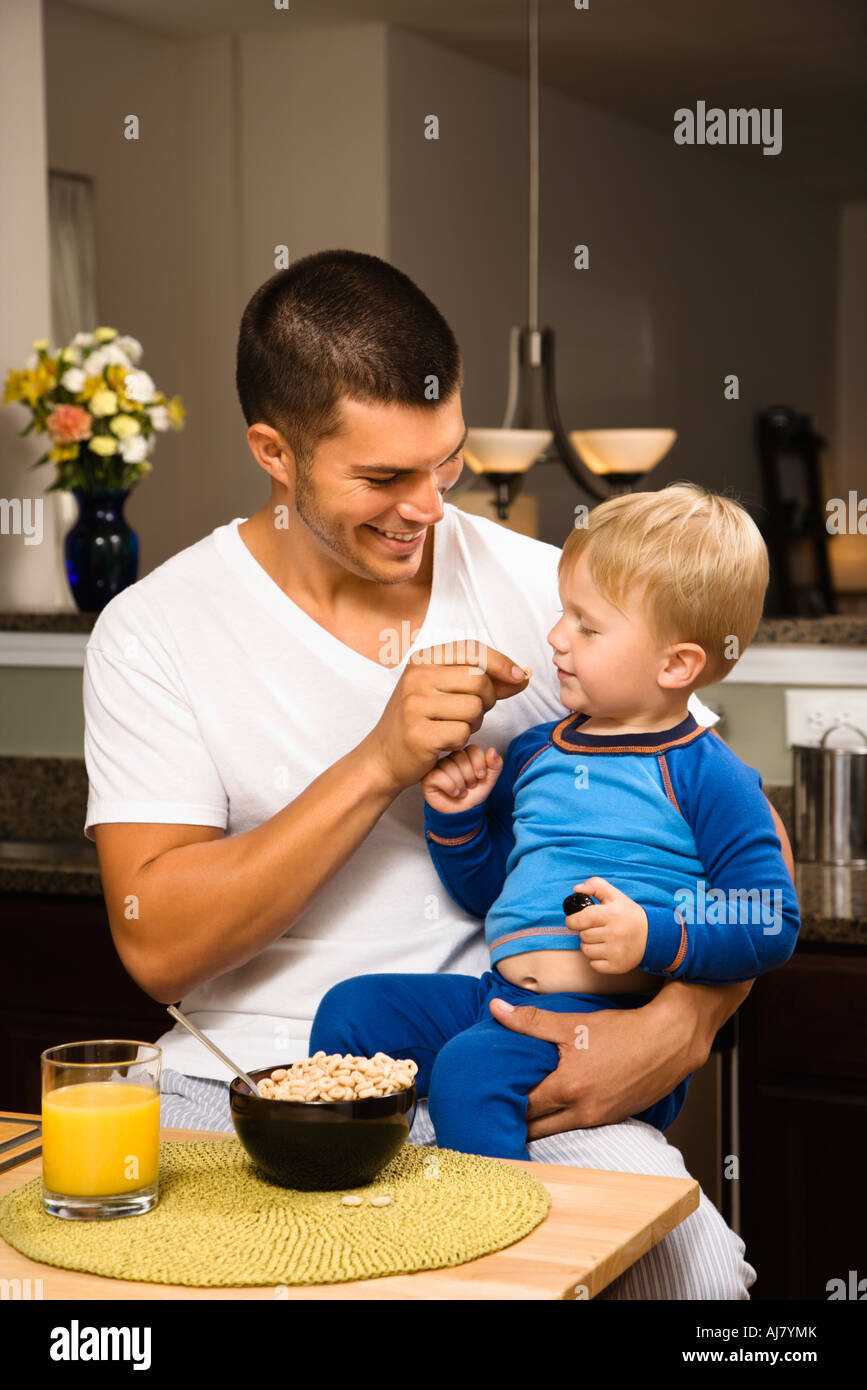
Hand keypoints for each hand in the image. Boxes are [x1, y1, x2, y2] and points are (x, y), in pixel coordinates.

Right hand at [361, 643, 528, 794]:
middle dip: (488, 699)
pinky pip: (462, 734)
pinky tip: (444, 742)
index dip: (501, 662)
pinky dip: (461, 741)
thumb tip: (522, 676)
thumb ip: (483, 681)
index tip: (520, 676)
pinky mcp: (418, 734)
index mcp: (422, 660)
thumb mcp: (445, 691)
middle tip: (474, 712)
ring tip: (456, 726)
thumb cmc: (420, 720)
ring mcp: (414, 705)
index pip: (472, 650)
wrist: (383, 756)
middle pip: (478, 680)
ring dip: (474, 723)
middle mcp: (416, 678)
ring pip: (474, 709)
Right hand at [422, 744, 502, 812]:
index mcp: (464, 755)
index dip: (479, 764)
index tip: (480, 776)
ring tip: (461, 791)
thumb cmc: (473, 796)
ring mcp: (437, 767)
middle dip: (469, 776)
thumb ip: (495, 765)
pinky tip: (452, 793)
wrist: (463, 814)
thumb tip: (492, 751)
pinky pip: (439, 776)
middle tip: (469, 786)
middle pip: (461, 757)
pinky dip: (450, 788)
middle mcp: (450, 758)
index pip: (473, 749)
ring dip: (460, 785)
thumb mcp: (489, 781)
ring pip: (450, 767)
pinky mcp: (428, 778)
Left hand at [488, 991, 694, 1134]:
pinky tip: (556, 1108)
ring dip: (539, 1124)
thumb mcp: (573, 1024)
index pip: (523, 1108)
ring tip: (522, 1111)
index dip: (503, 1102)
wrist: (669, 1042)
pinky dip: (562, 1122)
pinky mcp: (612, 1119)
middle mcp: (581, 1112)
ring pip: (557, 1132)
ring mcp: (598, 1119)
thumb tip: (496, 1010)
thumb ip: (531, 1021)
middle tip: (499, 1108)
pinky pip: (578, 1127)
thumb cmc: (622, 1032)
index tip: (489, 1095)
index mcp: (567, 1089)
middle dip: (517, 1120)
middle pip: (536, 1128)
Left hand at [567, 876, 647, 973]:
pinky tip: (606, 951)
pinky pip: (594, 964)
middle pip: (583, 936)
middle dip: (585, 931)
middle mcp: (614, 933)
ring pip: (586, 950)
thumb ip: (595, 885)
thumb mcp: (615, 895)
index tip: (575, 921)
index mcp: (612, 914)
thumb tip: (577, 889)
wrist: (652, 936)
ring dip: (590, 945)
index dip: (573, 920)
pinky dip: (596, 959)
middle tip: (597, 929)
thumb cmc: (629, 915)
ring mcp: (616, 951)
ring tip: (602, 940)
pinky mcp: (617, 965)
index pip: (580, 920)